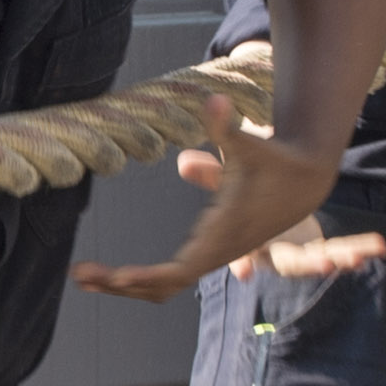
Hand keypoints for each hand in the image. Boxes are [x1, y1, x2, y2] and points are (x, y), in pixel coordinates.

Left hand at [74, 98, 339, 303]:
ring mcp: (212, 255)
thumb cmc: (275, 161)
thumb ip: (226, 128)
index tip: (118, 277)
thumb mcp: (249, 144)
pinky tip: (113, 275)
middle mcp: (215, 252)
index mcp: (221, 233)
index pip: (181, 268)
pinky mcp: (210, 250)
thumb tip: (212, 100)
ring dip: (126, 285)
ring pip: (164, 286)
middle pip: (163, 285)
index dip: (149, 275)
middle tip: (80, 275)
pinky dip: (142, 278)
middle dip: (122, 284)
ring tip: (84, 276)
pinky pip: (171, 276)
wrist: (305, 180)